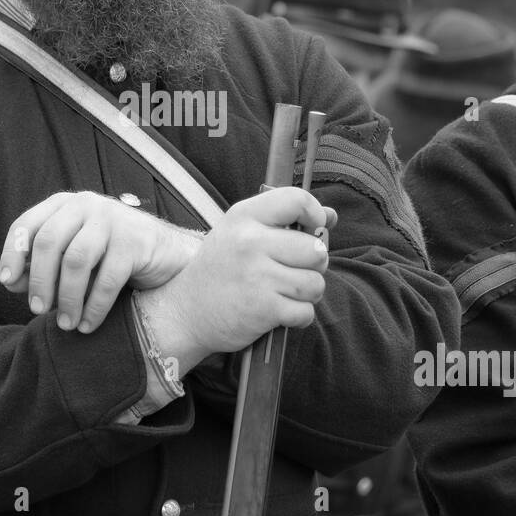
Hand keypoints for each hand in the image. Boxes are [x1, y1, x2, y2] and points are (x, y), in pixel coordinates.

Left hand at [0, 191, 201, 332]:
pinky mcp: (135, 241)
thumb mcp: (75, 258)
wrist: (168, 256)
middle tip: (37, 310)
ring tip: (65, 324)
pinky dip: (93, 308)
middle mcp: (87, 205)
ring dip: (66, 298)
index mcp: (65, 205)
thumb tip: (13, 283)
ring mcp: (113, 220)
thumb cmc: (113, 258)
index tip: (8, 282)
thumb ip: (44, 266)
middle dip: (39, 280)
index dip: (13, 253)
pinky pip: (106, 279)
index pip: (28, 225)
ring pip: (76, 261)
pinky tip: (88, 325)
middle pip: (49, 241)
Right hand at [135, 186, 333, 370]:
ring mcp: (257, 276)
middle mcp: (250, 242)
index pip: (296, 200)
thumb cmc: (219, 271)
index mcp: (243, 217)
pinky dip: (298, 316)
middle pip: (315, 249)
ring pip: (315, 283)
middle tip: (293, 270)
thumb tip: (330, 216)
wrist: (185, 312)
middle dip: (313, 264)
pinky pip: (306, 311)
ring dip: (306, 293)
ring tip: (284, 292)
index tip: (313, 228)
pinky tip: (279, 311)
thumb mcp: (241, 234)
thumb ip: (284, 221)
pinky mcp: (264, 309)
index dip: (315, 213)